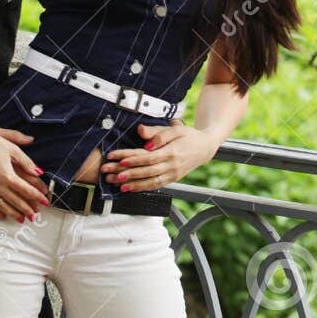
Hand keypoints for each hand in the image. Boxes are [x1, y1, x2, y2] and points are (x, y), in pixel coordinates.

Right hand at [0, 127, 50, 221]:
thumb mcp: (12, 149)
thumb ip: (26, 162)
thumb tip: (39, 172)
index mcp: (8, 175)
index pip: (27, 190)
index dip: (37, 197)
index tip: (45, 202)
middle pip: (16, 201)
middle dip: (27, 210)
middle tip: (35, 216)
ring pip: (3, 207)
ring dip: (13, 214)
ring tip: (21, 219)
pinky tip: (2, 215)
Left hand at [100, 117, 218, 192]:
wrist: (206, 147)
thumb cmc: (189, 136)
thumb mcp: (176, 129)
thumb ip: (158, 132)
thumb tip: (141, 133)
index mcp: (171, 151)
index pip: (147, 156)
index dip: (132, 159)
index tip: (118, 159)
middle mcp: (171, 165)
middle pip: (146, 171)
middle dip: (127, 173)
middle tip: (111, 174)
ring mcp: (172, 174)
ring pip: (150, 181)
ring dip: (132, 184)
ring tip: (117, 184)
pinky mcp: (172, 179)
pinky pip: (156, 185)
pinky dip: (143, 188)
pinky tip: (130, 188)